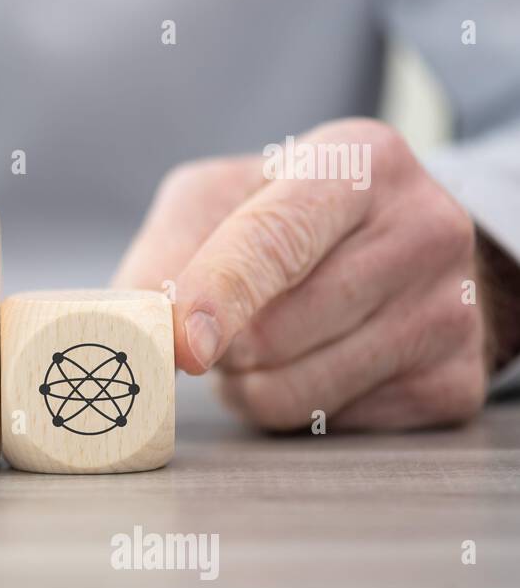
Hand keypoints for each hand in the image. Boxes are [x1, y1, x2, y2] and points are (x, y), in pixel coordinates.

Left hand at [114, 118, 489, 430]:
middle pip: (272, 333)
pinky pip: (328, 425)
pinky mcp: (453, 381)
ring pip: (293, 393)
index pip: (276, 239)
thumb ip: (164, 255)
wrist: (401, 251)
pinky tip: (316, 362)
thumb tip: (133, 325)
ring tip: (268, 341)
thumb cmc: (285, 221)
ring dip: (248, 384)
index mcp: (358, 162)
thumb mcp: (215, 203)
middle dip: (222, 346)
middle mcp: (422, 227)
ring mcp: (449, 309)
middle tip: (227, 323)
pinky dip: (296, 408)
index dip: (220, 295)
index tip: (183, 345)